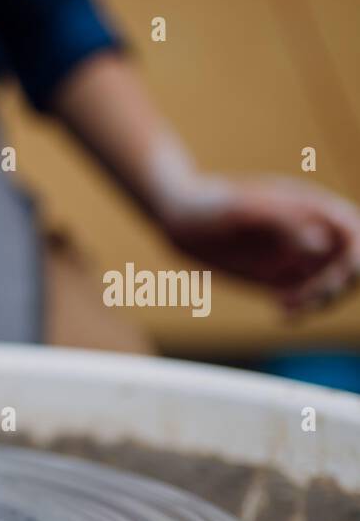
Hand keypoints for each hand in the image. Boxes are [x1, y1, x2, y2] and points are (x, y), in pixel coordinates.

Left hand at [160, 177, 359, 313]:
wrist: (178, 217)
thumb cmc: (208, 206)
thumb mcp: (242, 210)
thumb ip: (282, 221)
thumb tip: (318, 245)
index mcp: (310, 207)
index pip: (353, 233)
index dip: (352, 259)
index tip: (331, 280)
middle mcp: (309, 231)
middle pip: (349, 261)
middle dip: (338, 284)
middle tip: (306, 300)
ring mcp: (293, 254)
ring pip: (329, 281)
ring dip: (321, 300)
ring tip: (287, 310)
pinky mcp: (275, 275)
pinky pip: (303, 294)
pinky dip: (302, 307)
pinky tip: (281, 314)